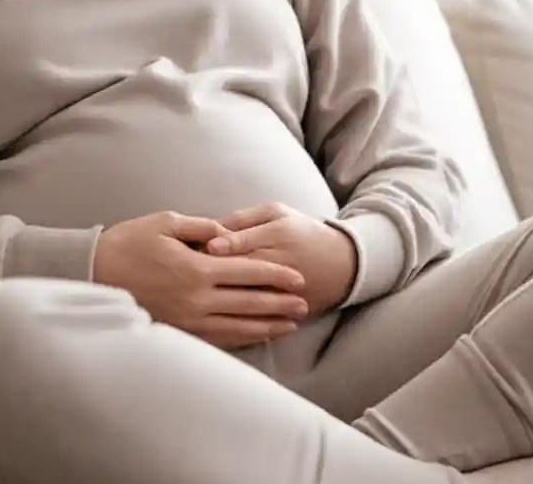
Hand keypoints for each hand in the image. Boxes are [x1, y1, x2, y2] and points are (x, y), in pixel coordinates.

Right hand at [94, 211, 309, 349]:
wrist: (94, 273)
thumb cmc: (130, 242)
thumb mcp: (167, 222)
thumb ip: (203, 227)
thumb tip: (229, 233)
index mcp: (197, 268)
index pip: (248, 273)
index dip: (277, 276)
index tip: (299, 278)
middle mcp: (197, 298)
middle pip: (249, 303)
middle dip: (280, 304)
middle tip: (305, 305)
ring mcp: (188, 319)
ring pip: (237, 326)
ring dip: (266, 326)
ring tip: (289, 325)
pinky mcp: (177, 331)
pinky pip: (216, 339)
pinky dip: (240, 339)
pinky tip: (255, 337)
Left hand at [206, 203, 357, 316]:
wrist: (342, 263)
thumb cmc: (302, 231)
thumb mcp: (278, 213)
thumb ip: (245, 218)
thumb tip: (213, 229)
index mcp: (278, 234)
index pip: (243, 241)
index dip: (220, 246)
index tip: (201, 249)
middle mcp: (281, 261)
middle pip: (242, 269)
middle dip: (215, 273)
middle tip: (190, 275)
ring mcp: (286, 288)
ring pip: (250, 295)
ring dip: (225, 298)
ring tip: (200, 297)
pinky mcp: (290, 308)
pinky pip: (262, 315)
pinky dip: (240, 318)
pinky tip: (219, 318)